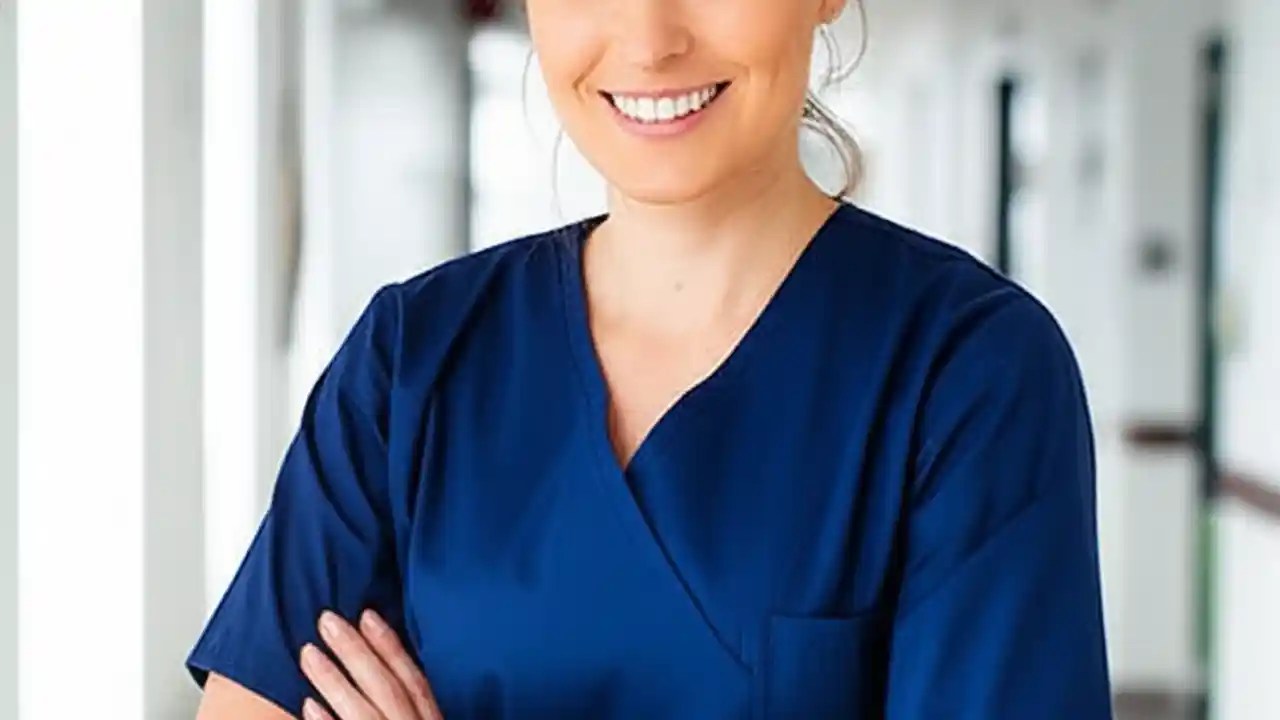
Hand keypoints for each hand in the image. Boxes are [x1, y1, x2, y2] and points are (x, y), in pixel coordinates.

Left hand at [299, 609, 442, 719]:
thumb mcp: (423, 719)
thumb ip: (412, 706)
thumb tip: (384, 668)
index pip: (416, 683)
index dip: (392, 648)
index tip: (367, 615)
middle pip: (388, 690)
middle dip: (357, 653)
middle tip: (326, 620)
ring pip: (363, 714)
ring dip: (334, 682)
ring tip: (308, 652)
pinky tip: (306, 704)